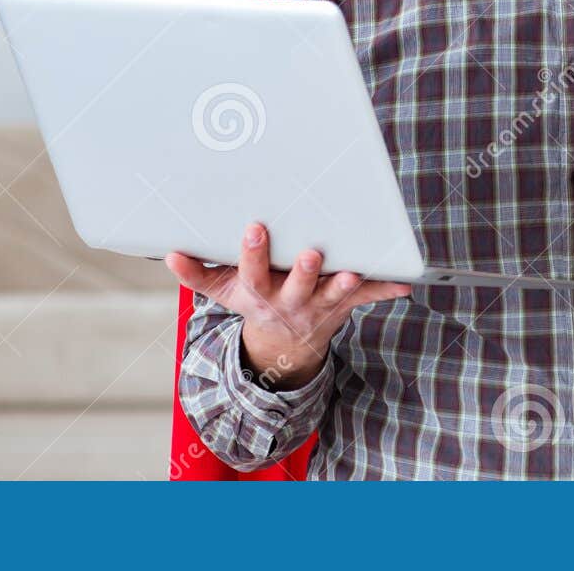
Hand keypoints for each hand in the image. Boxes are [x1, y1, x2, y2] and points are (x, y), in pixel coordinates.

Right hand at [165, 222, 410, 389]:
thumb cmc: (254, 302)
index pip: (252, 272)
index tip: (255, 228)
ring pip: (333, 295)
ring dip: (344, 283)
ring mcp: (319, 305)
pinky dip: (385, 290)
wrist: (284, 345)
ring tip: (351, 271)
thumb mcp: (222, 293)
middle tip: (310, 253)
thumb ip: (196, 274)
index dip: (253, 252)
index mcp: (258, 293)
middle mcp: (289, 301)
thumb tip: (168, 255)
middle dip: (303, 271)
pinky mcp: (343, 306)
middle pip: (296, 286)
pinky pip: (367, 298)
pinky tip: (405, 283)